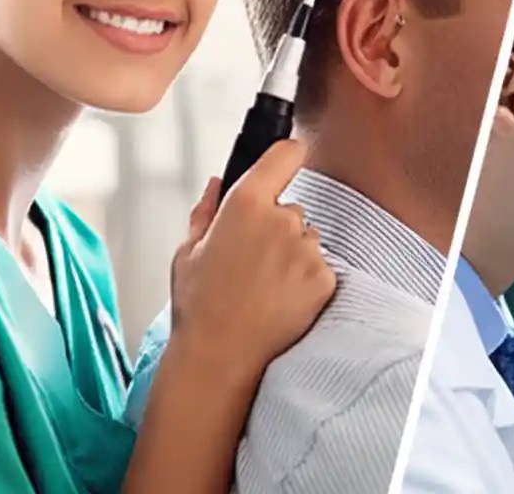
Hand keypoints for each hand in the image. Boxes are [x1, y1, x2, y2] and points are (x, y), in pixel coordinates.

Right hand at [169, 140, 334, 374]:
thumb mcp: (188, 252)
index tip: (288, 159)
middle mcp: (282, 221)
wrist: (221, 358)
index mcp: (245, 204)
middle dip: (276, 226)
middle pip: (291, 208)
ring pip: (306, 239)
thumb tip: (216, 184)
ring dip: (292, 254)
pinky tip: (279, 300)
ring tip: (263, 286)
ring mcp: (307, 250)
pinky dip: (305, 280)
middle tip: (250, 260)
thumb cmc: (199, 306)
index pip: (285, 155)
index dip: (287, 155)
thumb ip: (206, 210)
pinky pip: (319, 267)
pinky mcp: (325, 279)